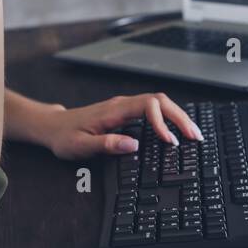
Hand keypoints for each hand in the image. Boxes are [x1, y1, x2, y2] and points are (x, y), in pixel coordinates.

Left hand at [43, 93, 203, 160]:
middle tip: (195, 136)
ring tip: (192, 135)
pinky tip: (175, 131)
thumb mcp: (81, 146)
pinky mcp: (126, 113)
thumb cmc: (64, 137)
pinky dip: (168, 119)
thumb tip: (133, 145)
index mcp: (114, 110)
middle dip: (180, 117)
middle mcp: (122, 105)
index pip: (148, 105)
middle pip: (160, 101)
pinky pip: (153, 110)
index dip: (162, 121)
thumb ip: (106, 145)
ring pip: (159, 104)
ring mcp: (125, 107)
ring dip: (177, 116)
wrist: (53, 127)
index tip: (168, 141)